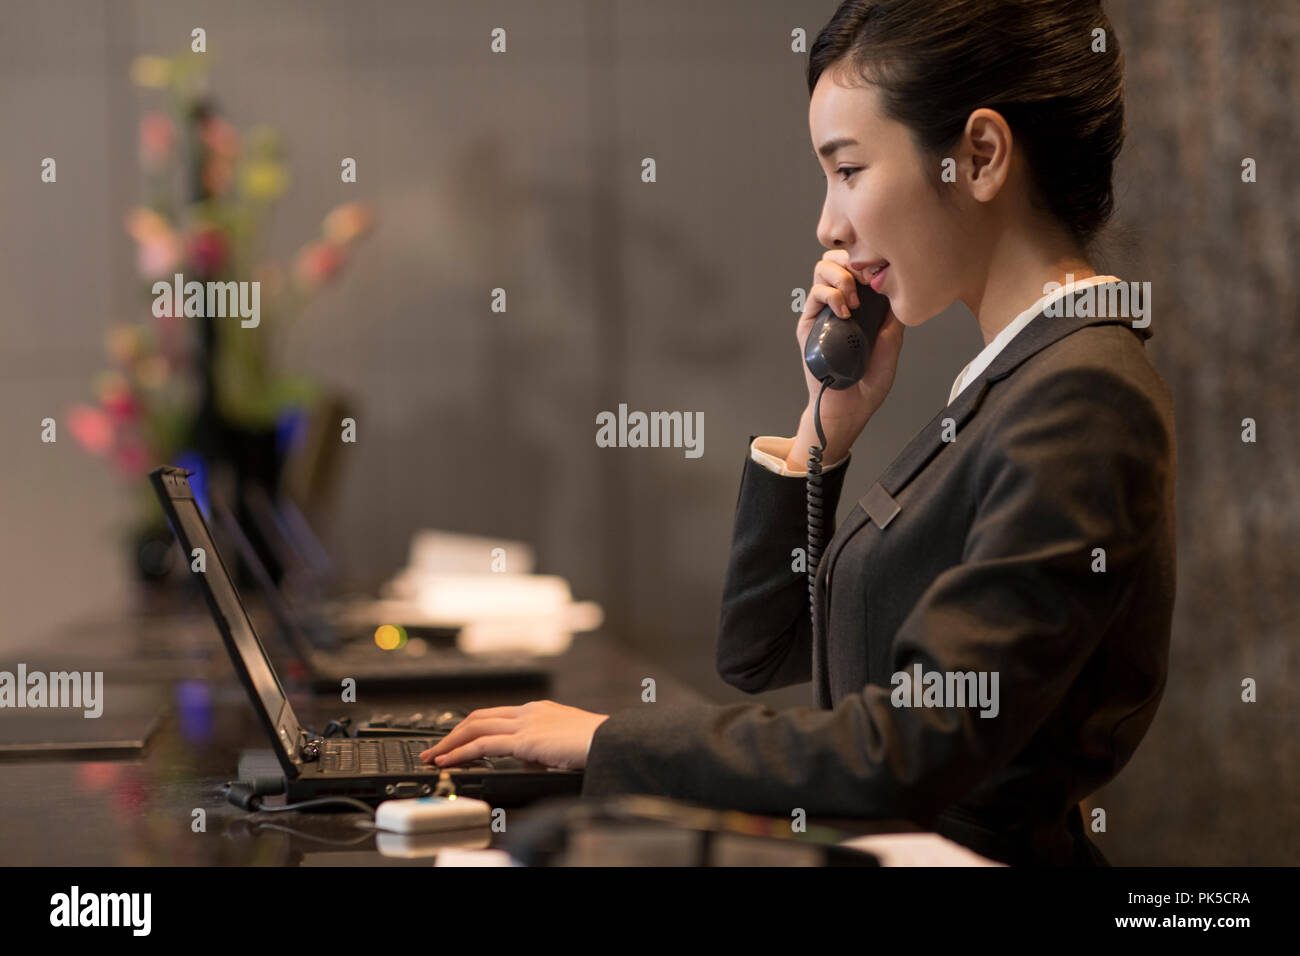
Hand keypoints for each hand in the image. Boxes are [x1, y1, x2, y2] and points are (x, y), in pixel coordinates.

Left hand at [419, 700, 609, 770]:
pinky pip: (483, 745)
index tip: (457, 741)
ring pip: (475, 728)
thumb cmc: (597, 744)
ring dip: (450, 743)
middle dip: (453, 733)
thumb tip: (526, 760)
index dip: (471, 728)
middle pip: (479, 717)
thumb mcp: (563, 744)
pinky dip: (461, 753)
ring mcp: (526, 722)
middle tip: (436, 749)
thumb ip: (542, 749)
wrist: (613, 741)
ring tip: (434, 757)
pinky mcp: (526, 739)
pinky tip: (449, 762)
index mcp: (539, 710)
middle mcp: (529, 711)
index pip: (495, 715)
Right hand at [790, 250, 904, 466]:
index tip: (883, 272)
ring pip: (823, 269)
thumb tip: (898, 285)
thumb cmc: (869, 382)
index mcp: (862, 304)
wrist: (849, 407)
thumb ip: (894, 315)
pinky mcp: (809, 323)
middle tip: (867, 281)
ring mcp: (823, 311)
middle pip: (839, 258)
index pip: (860, 266)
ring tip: (854, 299)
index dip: (870, 259)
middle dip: (853, 261)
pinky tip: (845, 313)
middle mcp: (841, 303)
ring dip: (841, 277)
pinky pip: (815, 294)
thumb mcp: (892, 342)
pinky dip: (831, 295)